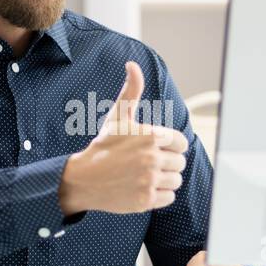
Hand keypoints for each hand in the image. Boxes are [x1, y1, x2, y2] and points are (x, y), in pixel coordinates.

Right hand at [58, 61, 188, 214]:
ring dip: (163, 180)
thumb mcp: (117, 116)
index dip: (169, 146)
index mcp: (151, 134)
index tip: (154, 148)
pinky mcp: (146, 200)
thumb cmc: (104, 145)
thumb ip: (131, 90)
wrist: (83, 178)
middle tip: (146, 163)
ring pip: (175, 181)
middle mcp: (152, 157)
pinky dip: (159, 195)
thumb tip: (132, 65)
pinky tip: (142, 188)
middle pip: (180, 163)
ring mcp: (149, 179)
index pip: (182, 143)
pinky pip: (169, 197)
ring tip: (144, 175)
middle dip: (166, 163)